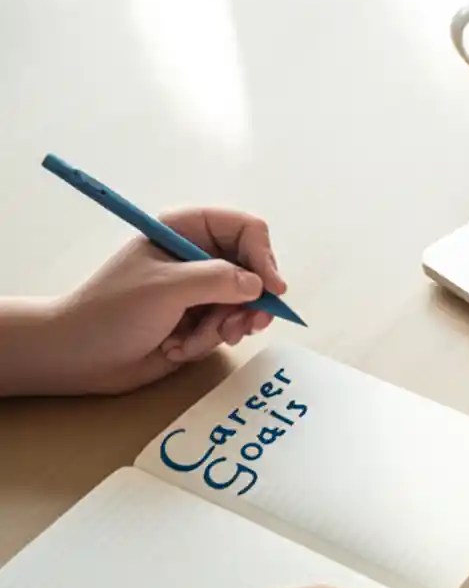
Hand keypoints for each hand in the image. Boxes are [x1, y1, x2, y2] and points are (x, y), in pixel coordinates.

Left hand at [0, 208, 287, 396]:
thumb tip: (259, 286)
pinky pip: (228, 326)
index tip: (271, 290)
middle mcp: (198, 256)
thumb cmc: (112, 312)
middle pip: (253, 269)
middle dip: (249, 301)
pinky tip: (180, 348)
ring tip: (200, 340)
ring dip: (227, 326)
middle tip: (245, 326)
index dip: (264, 256)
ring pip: (244, 303)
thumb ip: (217, 280)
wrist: (78, 357)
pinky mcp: (198, 319)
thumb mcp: (166, 288)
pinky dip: (210, 340)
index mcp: (185, 230)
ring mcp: (199, 289)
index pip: (245, 229)